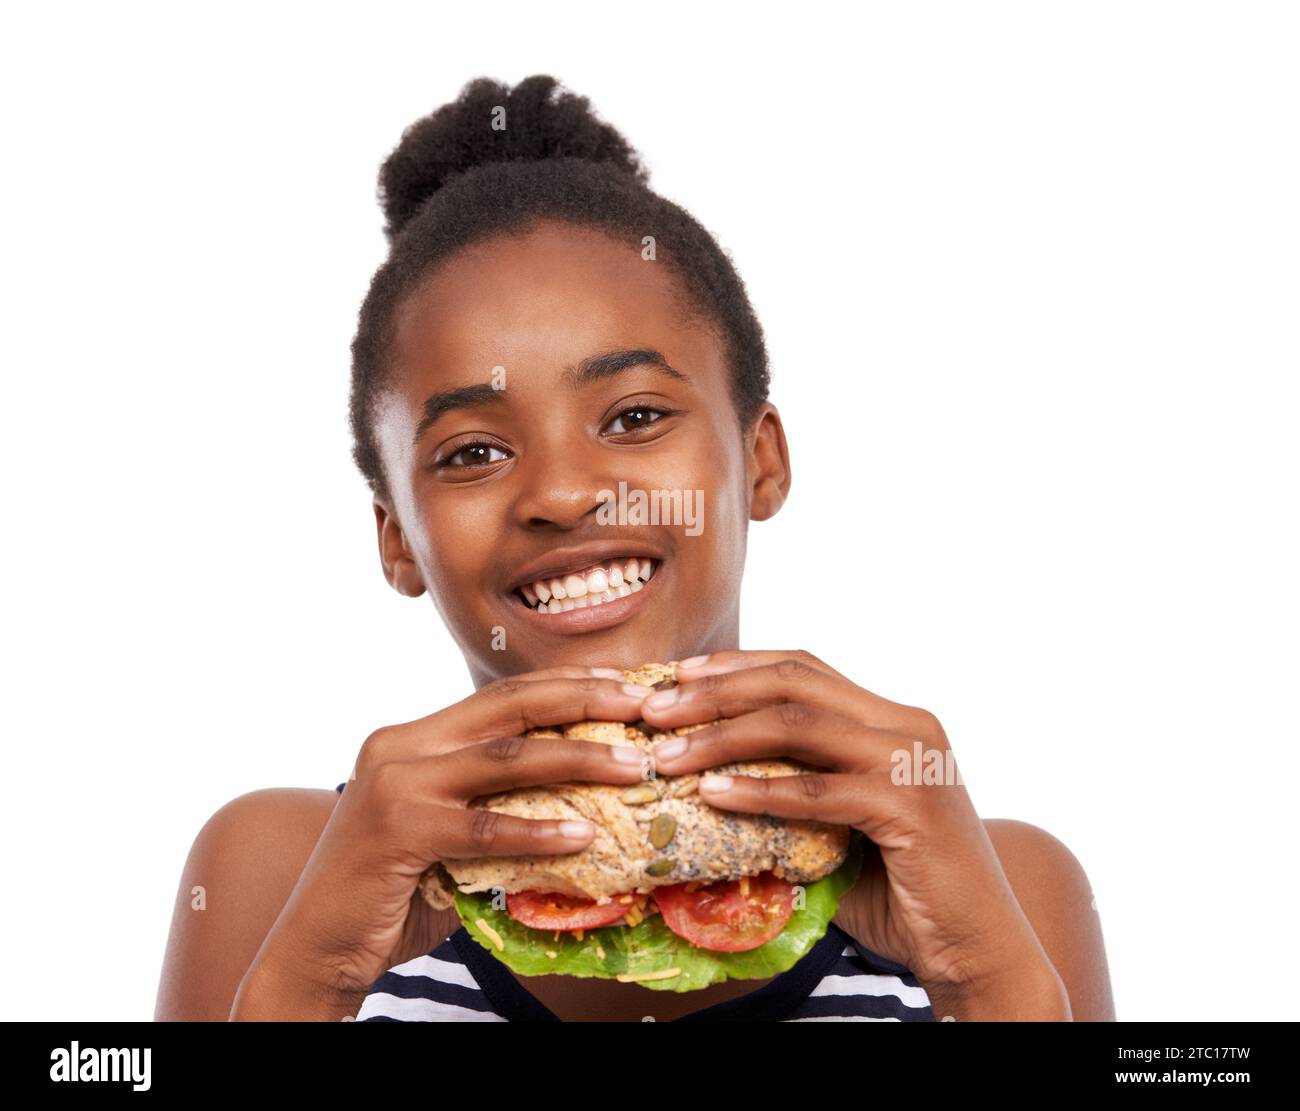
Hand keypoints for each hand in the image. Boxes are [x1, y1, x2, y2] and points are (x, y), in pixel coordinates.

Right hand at [255, 666, 653, 1004]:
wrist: (317, 947)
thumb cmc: (393, 893)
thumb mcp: (449, 833)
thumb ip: (496, 805)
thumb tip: (583, 801)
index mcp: (416, 736)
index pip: (502, 695)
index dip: (566, 683)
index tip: (624, 682)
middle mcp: (402, 744)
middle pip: (509, 706)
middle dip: (583, 699)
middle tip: (643, 703)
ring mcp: (396, 784)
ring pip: (505, 757)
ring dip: (578, 758)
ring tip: (633, 766)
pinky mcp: (397, 830)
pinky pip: (485, 826)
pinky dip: (539, 830)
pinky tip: (585, 834)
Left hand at [638, 650, 1054, 1000]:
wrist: (977, 951)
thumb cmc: (901, 893)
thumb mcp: (839, 826)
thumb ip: (794, 791)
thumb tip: (703, 780)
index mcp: (892, 718)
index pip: (803, 667)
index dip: (735, 665)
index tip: (674, 675)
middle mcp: (907, 725)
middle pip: (795, 681)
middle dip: (715, 690)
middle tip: (653, 708)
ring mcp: (913, 761)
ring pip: (801, 724)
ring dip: (722, 735)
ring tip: (667, 754)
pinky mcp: (912, 807)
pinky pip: (820, 790)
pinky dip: (761, 790)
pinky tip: (712, 794)